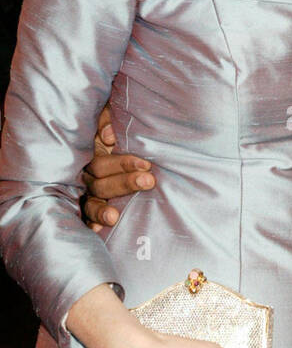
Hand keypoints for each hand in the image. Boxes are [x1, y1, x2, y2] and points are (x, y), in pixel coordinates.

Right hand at [83, 102, 154, 230]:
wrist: (113, 137)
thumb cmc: (116, 127)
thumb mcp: (109, 116)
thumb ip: (106, 119)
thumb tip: (109, 136)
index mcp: (91, 155)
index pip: (102, 164)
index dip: (123, 164)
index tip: (145, 164)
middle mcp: (87, 176)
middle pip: (100, 185)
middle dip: (124, 183)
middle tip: (149, 180)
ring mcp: (87, 193)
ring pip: (91, 203)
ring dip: (101, 211)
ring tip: (113, 217)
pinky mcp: (90, 207)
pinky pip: (86, 218)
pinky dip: (91, 224)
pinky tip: (97, 231)